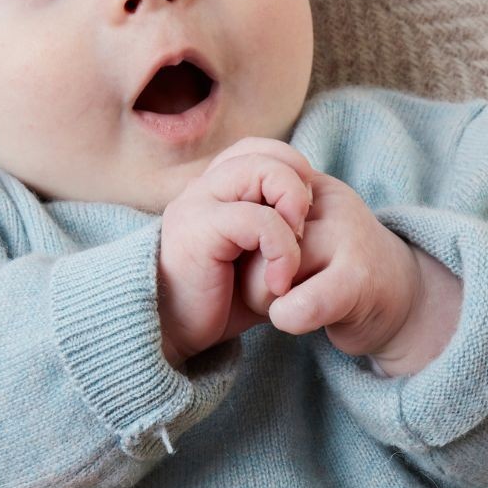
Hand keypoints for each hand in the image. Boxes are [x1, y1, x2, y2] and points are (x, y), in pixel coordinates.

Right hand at [158, 137, 315, 366]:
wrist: (173, 337)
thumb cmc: (218, 303)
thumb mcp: (259, 263)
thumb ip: (280, 236)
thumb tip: (314, 219)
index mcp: (214, 190)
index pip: (262, 150)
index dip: (294, 173)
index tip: (305, 219)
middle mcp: (202, 189)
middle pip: (263, 152)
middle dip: (297, 184)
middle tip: (305, 229)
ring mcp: (196, 205)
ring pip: (260, 170)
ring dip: (292, 205)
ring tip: (295, 250)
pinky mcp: (197, 231)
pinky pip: (256, 218)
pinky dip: (282, 246)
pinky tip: (280, 281)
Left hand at [237, 171, 420, 357]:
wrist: (406, 302)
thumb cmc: (335, 271)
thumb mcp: (300, 234)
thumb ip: (264, 217)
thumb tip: (211, 206)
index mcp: (310, 186)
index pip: (245, 198)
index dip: (238, 239)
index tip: (248, 258)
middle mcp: (329, 203)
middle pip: (251, 236)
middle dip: (246, 272)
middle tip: (271, 287)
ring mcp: (347, 238)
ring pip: (268, 271)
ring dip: (264, 300)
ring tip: (288, 301)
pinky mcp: (358, 281)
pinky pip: (297, 305)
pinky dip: (288, 319)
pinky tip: (299, 318)